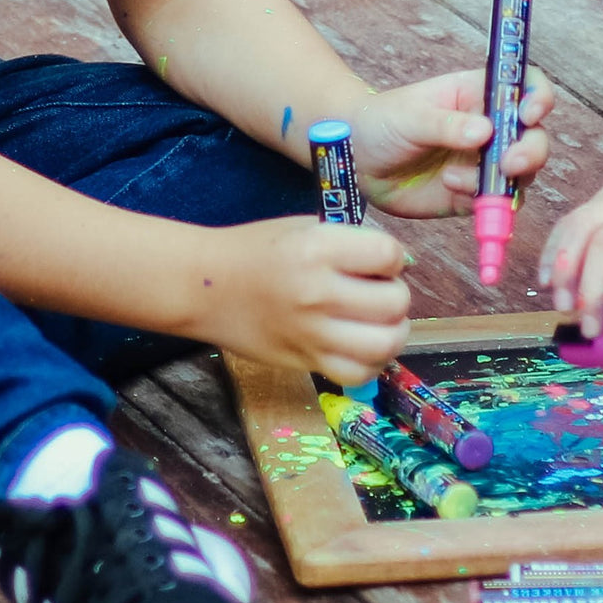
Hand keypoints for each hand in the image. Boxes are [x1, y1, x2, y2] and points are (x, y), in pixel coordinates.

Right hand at [195, 217, 411, 384]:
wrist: (202, 287)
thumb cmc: (256, 251)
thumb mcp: (305, 228)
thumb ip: (352, 244)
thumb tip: (400, 264)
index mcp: (318, 249)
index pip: (389, 254)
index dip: (391, 257)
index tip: (377, 261)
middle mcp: (317, 292)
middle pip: (394, 303)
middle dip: (395, 295)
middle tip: (378, 292)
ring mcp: (312, 333)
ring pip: (385, 344)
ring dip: (393, 332)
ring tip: (380, 323)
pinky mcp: (305, 362)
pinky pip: (359, 374)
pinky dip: (372, 363)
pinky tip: (364, 347)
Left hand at [353, 68, 554, 217]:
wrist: (355, 161)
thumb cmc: (382, 122)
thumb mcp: (409, 115)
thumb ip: (446, 124)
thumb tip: (486, 131)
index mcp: (479, 94)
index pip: (524, 87)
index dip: (537, 97)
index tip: (529, 114)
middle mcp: (491, 129)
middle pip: (534, 138)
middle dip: (530, 152)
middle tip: (509, 164)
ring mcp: (484, 164)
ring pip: (521, 175)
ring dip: (503, 181)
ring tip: (456, 179)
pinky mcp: (473, 195)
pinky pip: (495, 203)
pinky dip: (482, 201)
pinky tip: (449, 188)